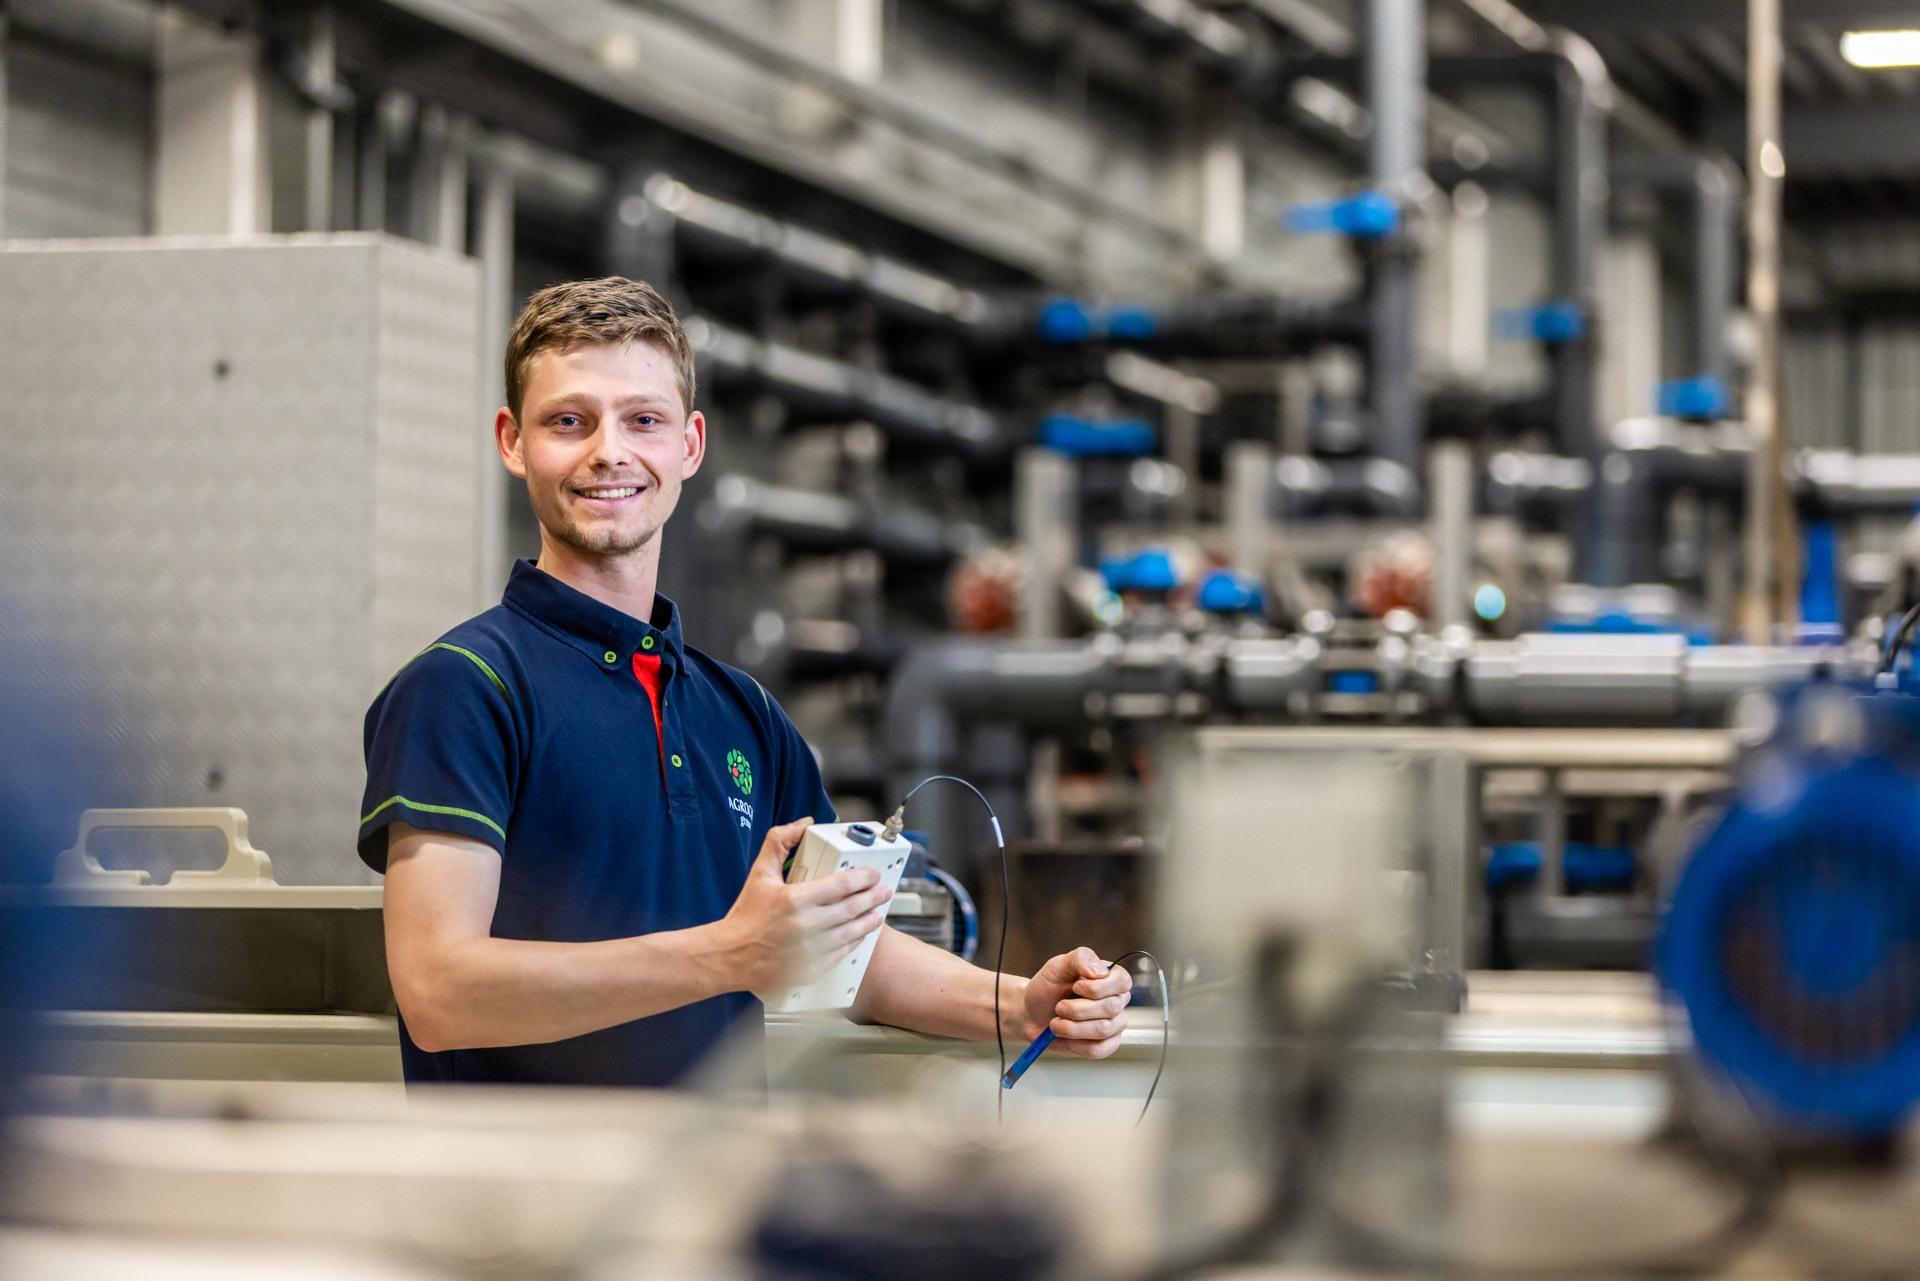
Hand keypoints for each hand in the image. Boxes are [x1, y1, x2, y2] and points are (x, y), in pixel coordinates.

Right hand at [712, 817, 892, 992]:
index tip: (872, 874)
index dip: (863, 878)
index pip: (841, 885)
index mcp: (795, 900)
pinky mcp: (811, 970)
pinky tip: (859, 934)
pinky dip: (854, 942)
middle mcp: (806, 926)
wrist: (729, 957)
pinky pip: (842, 953)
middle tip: (883, 891)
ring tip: (877, 912)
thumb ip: (779, 842)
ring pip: (851, 932)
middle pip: (852, 908)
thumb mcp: (759, 873)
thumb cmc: (744, 917)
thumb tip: (802, 824)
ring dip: (868, 920)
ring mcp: (810, 951)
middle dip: (873, 897)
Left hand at [1019, 946, 1131, 1059]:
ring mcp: (1114, 1025)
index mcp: (1111, 977)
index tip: (1076, 986)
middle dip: (1077, 1009)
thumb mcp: (1058, 965)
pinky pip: (1097, 1049)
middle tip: (1059, 1006)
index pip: (1123, 981)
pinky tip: (1065, 1034)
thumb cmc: (1048, 988)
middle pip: (1111, 1007)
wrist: (1032, 1012)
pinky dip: (1075, 1043)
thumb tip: (1101, 970)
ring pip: (1103, 1030)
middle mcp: (1117, 1000)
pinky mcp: (1106, 1045)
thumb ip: (1080, 959)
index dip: (1098, 987)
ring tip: (1057, 1022)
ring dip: (1072, 1027)